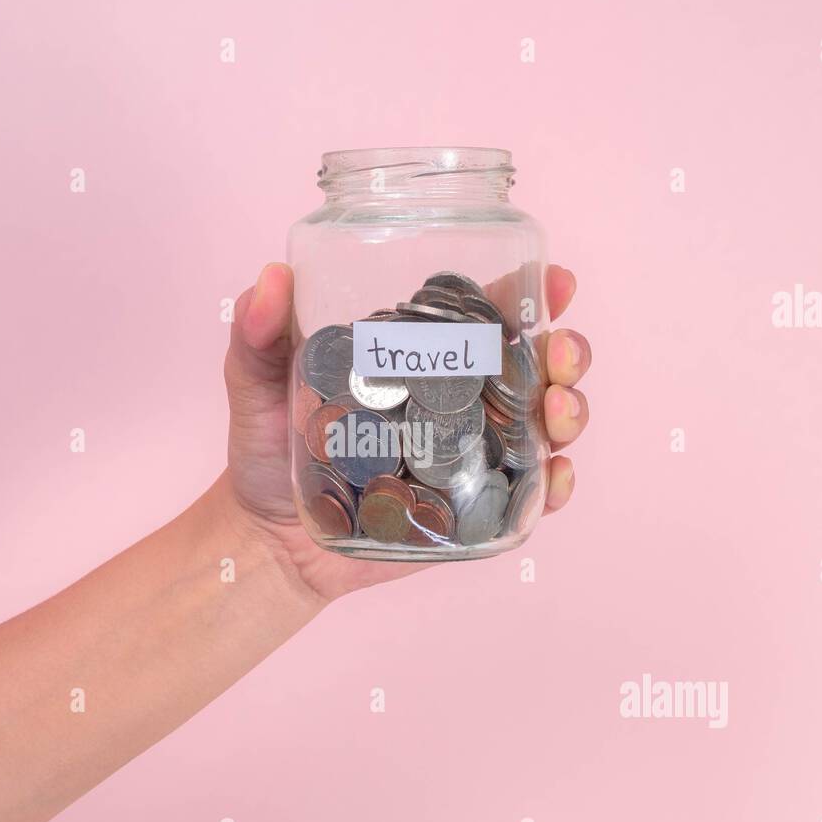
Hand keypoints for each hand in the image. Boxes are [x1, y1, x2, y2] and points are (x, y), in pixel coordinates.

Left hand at [223, 262, 590, 602]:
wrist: (270, 542)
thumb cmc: (265, 455)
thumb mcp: (253, 386)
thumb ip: (254, 336)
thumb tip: (270, 280)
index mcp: (416, 358)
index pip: (484, 316)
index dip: (531, 294)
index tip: (559, 284)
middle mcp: (454, 401)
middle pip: (532, 366)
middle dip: (566, 353)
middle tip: (559, 356)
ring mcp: (469, 455)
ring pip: (544, 425)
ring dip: (569, 411)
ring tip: (558, 414)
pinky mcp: (471, 508)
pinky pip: (529, 496)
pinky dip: (555, 485)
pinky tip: (555, 477)